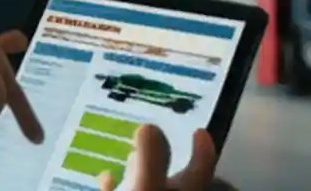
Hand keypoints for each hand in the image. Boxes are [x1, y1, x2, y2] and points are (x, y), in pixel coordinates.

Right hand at [99, 126, 216, 190]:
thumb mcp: (145, 187)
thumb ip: (150, 156)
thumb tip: (149, 125)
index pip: (202, 166)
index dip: (203, 147)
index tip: (199, 130)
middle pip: (179, 178)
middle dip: (166, 155)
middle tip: (154, 135)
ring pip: (152, 186)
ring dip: (140, 170)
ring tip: (128, 153)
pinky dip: (117, 185)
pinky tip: (106, 176)